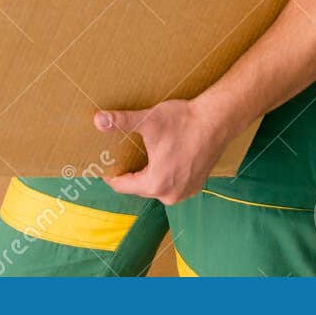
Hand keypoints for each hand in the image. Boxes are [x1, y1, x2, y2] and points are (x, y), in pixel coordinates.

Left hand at [95, 98, 231, 204]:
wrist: (217, 120)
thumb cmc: (184, 121)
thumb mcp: (149, 120)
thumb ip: (121, 122)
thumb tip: (97, 120)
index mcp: (155, 184)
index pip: (122, 186)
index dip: (111, 174)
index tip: (106, 162)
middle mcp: (170, 195)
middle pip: (138, 187)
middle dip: (130, 173)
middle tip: (123, 156)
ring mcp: (185, 192)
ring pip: (156, 186)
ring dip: (149, 174)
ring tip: (144, 156)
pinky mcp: (196, 185)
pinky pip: (172, 184)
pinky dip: (166, 174)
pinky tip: (165, 158)